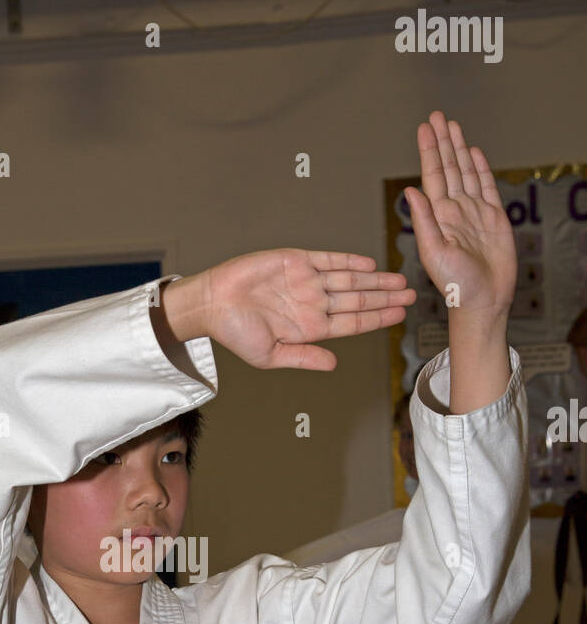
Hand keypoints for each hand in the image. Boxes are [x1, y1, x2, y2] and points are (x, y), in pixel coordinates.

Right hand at [168, 249, 414, 370]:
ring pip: (350, 279)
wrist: (211, 303)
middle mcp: (313, 302)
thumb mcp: (270, 355)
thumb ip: (303, 358)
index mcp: (310, 327)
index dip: (378, 319)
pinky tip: (370, 264)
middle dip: (385, 298)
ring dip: (375, 280)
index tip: (400, 316)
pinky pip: (329, 259)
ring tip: (399, 280)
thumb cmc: (235, 333)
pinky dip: (349, 260)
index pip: (353, 323)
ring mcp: (306, 281)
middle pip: (358, 299)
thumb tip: (334, 364)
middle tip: (412, 294)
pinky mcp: (296, 260)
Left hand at [405, 111, 515, 317]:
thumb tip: (410, 191)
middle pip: (449, 167)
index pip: (433, 175)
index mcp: (439, 216)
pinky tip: (473, 153)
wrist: (483, 300)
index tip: (424, 128)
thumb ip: (423, 220)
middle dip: (442, 141)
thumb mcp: (433, 252)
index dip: (429, 150)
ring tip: (452, 126)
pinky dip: (480, 168)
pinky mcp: (493, 218)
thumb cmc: (455, 284)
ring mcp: (474, 212)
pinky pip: (486, 187)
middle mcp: (455, 210)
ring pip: (466, 172)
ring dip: (459, 148)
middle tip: (436, 116)